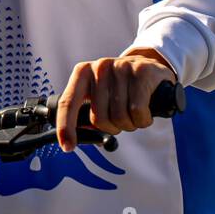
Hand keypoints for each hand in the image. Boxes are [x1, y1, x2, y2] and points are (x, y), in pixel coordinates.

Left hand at [55, 49, 177, 152]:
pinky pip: (137, 111)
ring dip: (130, 124)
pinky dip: (142, 120)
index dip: (65, 127)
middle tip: (120, 121)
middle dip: (112, 128)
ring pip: (120, 117)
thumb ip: (86, 113)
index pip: (68, 102)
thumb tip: (74, 139)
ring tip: (134, 113)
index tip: (67, 146)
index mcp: (83, 73)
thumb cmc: (120, 87)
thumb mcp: (100, 94)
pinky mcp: (141, 72)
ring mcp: (121, 67)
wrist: (149, 67)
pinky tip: (145, 112)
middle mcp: (100, 67)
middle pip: (99, 118)